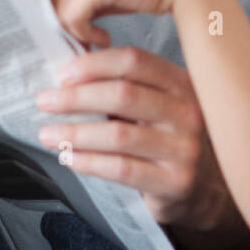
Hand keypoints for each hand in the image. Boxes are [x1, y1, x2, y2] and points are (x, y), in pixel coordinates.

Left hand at [36, 45, 238, 236]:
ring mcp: (185, 148)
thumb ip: (125, 85)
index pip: (134, 61)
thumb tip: (68, 71)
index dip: (94, 64)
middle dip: (76, 98)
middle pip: (124, 94)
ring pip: (119, 135)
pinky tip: (69, 158)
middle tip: (44, 101)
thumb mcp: (157, 105)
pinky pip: (122, 169)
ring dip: (75, 133)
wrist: (204, 189)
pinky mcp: (176, 182)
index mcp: (181, 82)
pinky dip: (89, 162)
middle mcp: (189, 112)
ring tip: (47, 134)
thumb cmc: (167, 139)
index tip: (61, 74)